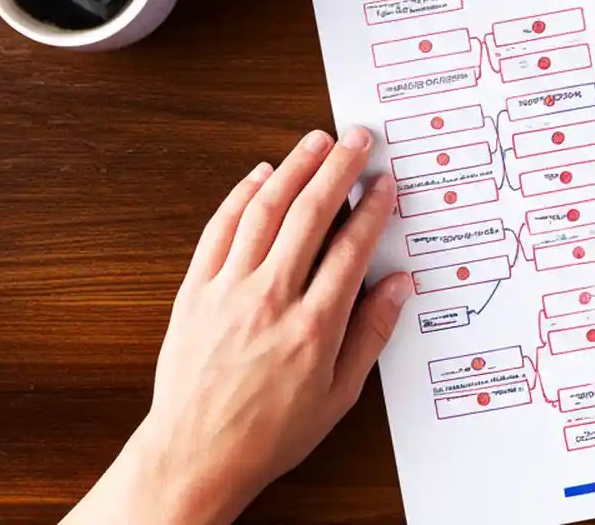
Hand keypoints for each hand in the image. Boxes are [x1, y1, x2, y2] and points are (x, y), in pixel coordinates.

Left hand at [62, 129, 412, 524]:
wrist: (195, 455)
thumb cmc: (268, 433)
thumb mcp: (338, 395)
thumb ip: (371, 334)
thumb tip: (399, 287)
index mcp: (314, 327)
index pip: (352, 248)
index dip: (373, 208)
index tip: (385, 183)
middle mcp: (271, 299)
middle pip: (311, 214)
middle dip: (339, 169)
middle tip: (357, 139)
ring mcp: (228, 290)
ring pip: (265, 210)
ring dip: (293, 168)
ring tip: (315, 142)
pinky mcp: (195, 291)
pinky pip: (219, 230)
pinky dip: (241, 196)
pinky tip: (260, 176)